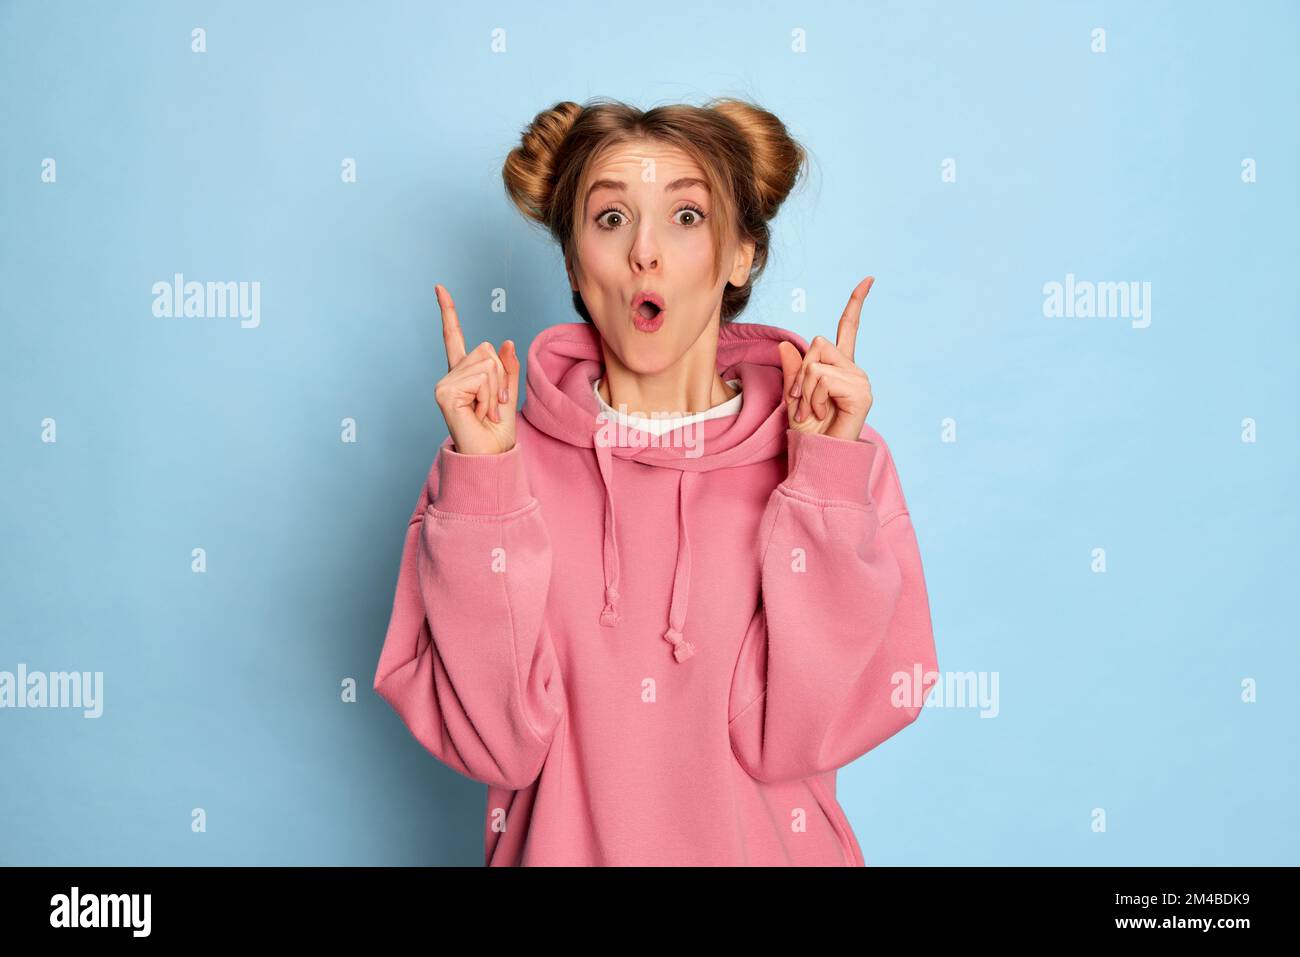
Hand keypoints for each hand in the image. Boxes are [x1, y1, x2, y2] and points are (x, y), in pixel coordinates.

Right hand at [433, 283, 519, 454]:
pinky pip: (481, 379)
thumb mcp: (509, 394)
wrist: (491, 457)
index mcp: (463, 374)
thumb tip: (506, 342)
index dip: (448, 312)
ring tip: (488, 412)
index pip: (453, 337)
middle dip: (501, 377)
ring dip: (496, 391)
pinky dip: (489, 397)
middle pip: (485, 351)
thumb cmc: (497, 432)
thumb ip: (508, 368)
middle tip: (494, 405)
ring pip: (486, 365)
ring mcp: (445, 384)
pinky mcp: (444, 393)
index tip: (439, 287)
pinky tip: (480, 413)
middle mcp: (450, 376)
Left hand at [777, 276, 874, 440]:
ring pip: (817, 363)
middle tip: (801, 401)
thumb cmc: (809, 433)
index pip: (848, 328)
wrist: (818, 457)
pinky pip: (823, 378)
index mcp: (840, 367)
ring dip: (805, 389)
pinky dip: (814, 397)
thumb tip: (784, 345)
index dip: (856, 303)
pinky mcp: (861, 392)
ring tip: (812, 411)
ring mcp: (860, 380)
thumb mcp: (792, 397)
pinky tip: (823, 413)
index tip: (869, 279)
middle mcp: (853, 370)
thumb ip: (791, 371)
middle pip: (817, 344)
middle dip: (799, 372)